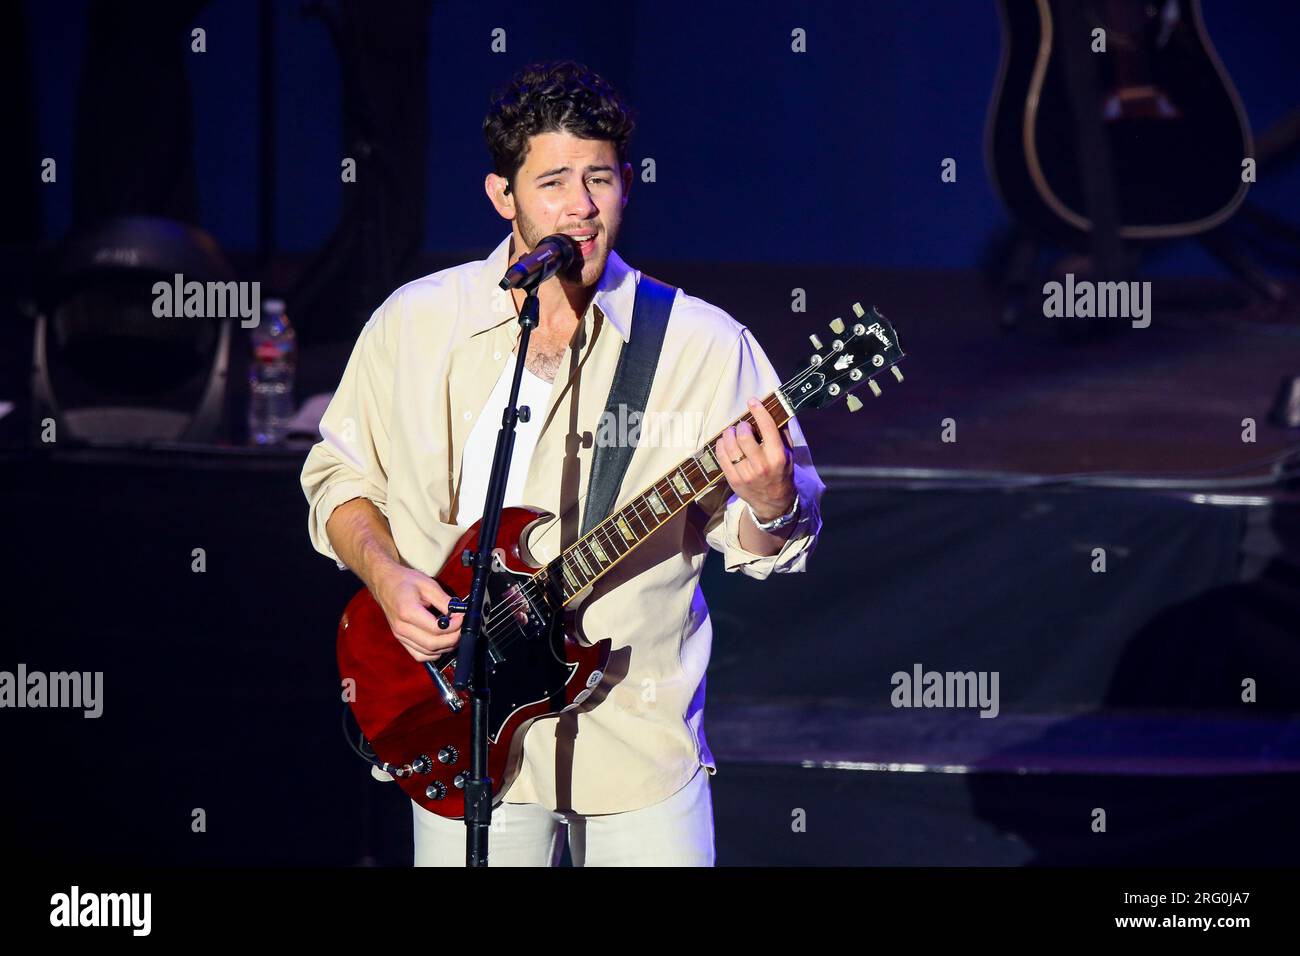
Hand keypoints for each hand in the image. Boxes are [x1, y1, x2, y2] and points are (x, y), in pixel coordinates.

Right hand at [372, 565, 463, 662]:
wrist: (385, 583)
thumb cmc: (404, 581)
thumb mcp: (427, 585)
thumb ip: (444, 600)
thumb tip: (459, 612)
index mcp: (407, 612)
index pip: (436, 629)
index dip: (454, 626)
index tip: (462, 617)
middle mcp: (402, 628)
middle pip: (432, 644)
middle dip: (453, 638)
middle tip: (462, 627)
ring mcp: (400, 636)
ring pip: (428, 652)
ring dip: (445, 646)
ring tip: (454, 633)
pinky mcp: (401, 639)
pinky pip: (419, 655)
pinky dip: (434, 653)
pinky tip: (441, 642)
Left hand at [715, 397, 795, 521]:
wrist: (774, 503)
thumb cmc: (782, 473)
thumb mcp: (789, 454)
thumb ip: (783, 433)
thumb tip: (776, 410)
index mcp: (778, 456)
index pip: (767, 428)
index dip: (758, 411)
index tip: (752, 401)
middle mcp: (762, 465)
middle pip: (744, 435)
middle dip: (741, 426)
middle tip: (742, 426)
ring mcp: (746, 474)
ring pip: (730, 445)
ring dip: (729, 433)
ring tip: (732, 432)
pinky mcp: (734, 480)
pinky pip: (721, 457)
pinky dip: (721, 445)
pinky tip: (725, 442)